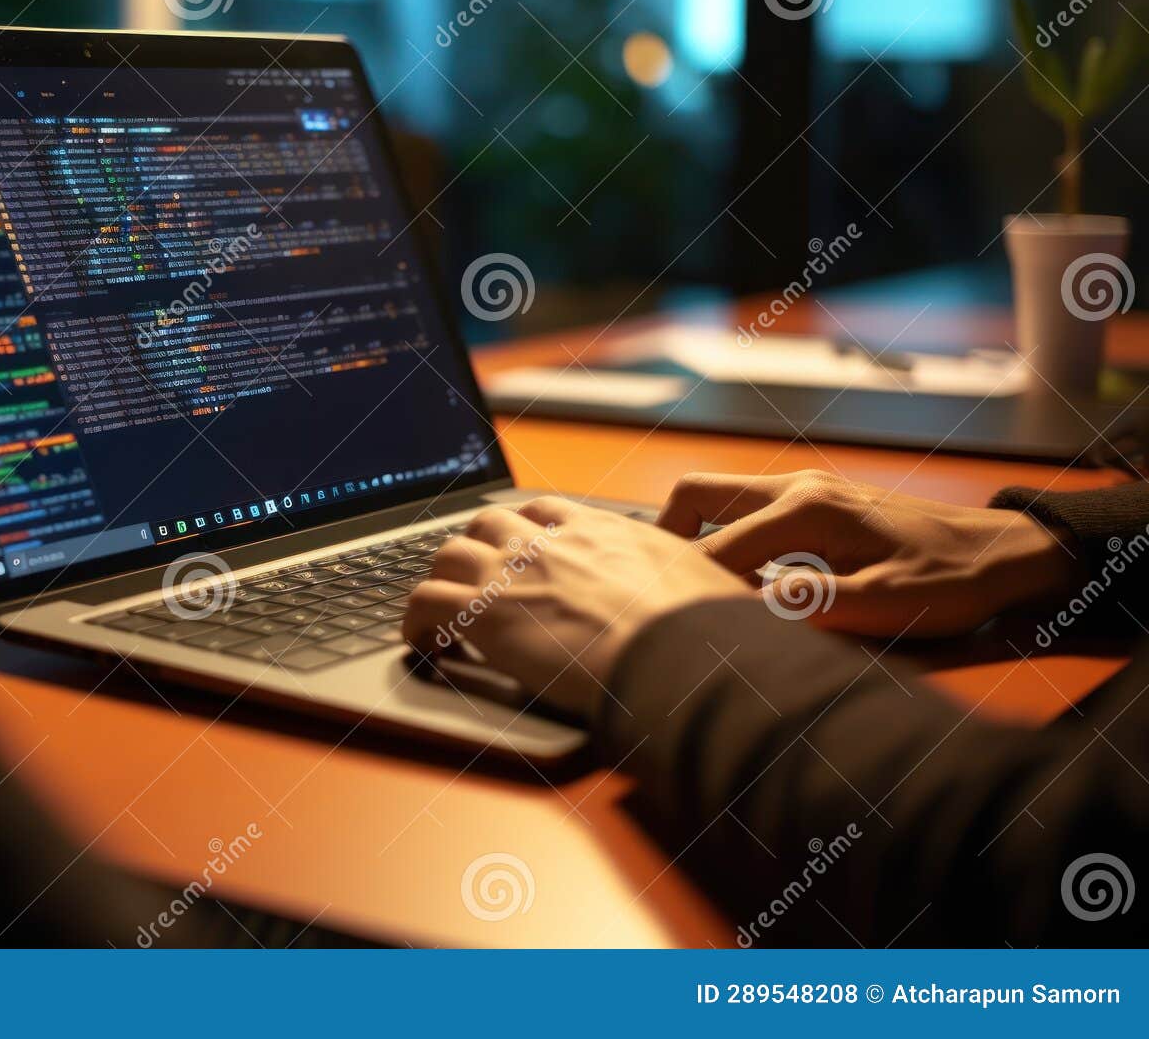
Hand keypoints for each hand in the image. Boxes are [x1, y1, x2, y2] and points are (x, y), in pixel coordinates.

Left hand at [402, 497, 749, 720]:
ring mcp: (512, 573)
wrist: (680, 661)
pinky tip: (421, 641)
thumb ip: (706, 587)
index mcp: (607, 532)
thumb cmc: (708, 638)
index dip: (529, 530)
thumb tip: (759, 601)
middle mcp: (553, 541)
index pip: (549, 511)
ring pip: (447, 552)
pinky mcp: (481, 614)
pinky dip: (414, 621)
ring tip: (443, 608)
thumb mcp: (716, 594)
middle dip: (479, 546)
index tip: (526, 550)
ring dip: (442, 577)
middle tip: (477, 579)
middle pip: (491, 522)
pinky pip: (422, 604)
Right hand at [657, 469, 1084, 636]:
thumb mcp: (884, 604)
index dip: (685, 587)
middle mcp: (796, 488)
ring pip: (719, 499)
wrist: (1001, 554)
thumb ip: (812, 604)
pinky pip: (748, 512)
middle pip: (696, 495)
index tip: (661, 622)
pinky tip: (741, 589)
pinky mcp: (816, 503)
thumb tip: (746, 610)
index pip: (715, 548)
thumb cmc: (949, 583)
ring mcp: (805, 490)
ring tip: (693, 596)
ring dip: (697, 541)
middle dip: (666, 541)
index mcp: (804, 510)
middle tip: (660, 592)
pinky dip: (727, 542)